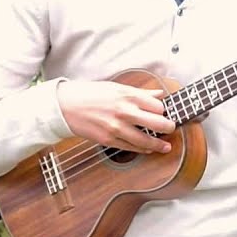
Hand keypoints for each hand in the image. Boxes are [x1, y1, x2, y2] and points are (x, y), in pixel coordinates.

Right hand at [56, 80, 174, 153]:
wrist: (66, 106)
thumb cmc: (90, 94)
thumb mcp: (116, 87)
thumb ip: (140, 93)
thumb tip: (158, 95)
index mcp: (127, 96)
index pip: (158, 106)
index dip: (164, 110)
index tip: (165, 113)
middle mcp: (124, 111)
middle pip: (158, 123)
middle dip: (168, 127)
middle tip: (171, 128)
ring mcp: (117, 127)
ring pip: (146, 140)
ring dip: (159, 144)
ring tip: (165, 146)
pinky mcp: (108, 139)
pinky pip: (131, 148)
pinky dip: (142, 149)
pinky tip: (147, 149)